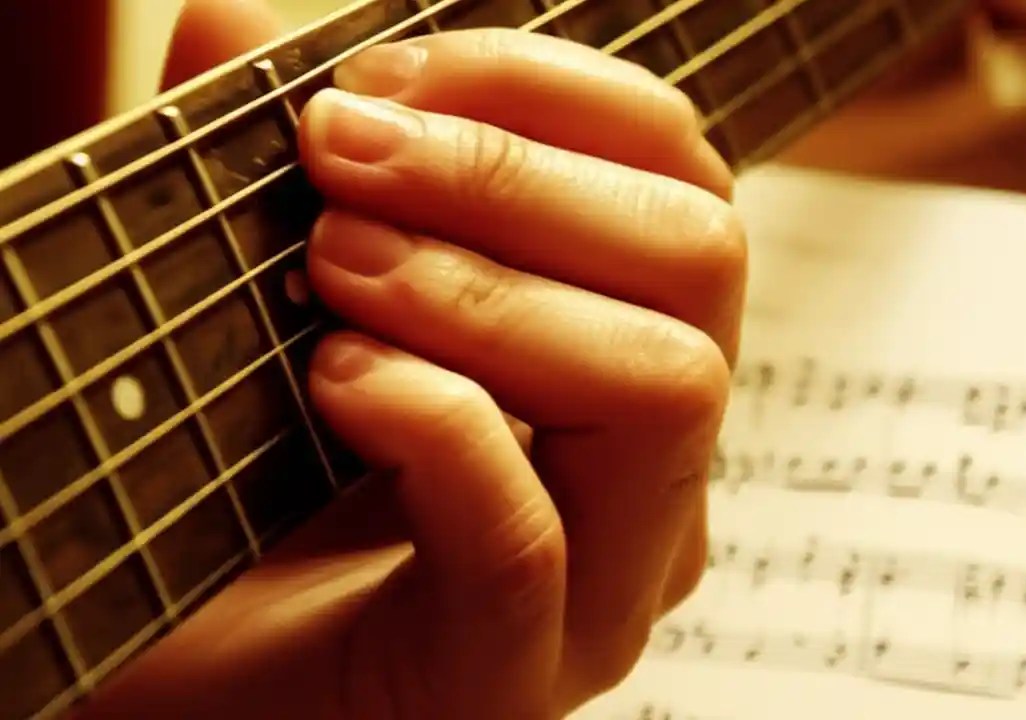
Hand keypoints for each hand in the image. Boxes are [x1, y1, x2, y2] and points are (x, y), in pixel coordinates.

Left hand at [77, 1, 740, 717]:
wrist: (182, 676)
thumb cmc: (243, 487)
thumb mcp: (276, 290)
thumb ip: (279, 164)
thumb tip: (237, 17)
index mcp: (620, 353)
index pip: (680, 179)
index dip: (555, 92)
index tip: (386, 77)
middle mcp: (645, 463)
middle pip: (703, 258)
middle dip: (519, 177)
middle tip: (348, 153)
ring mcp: (601, 582)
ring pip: (663, 386)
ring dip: (488, 292)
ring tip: (334, 267)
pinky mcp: (511, 679)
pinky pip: (528, 541)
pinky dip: (439, 427)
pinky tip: (340, 380)